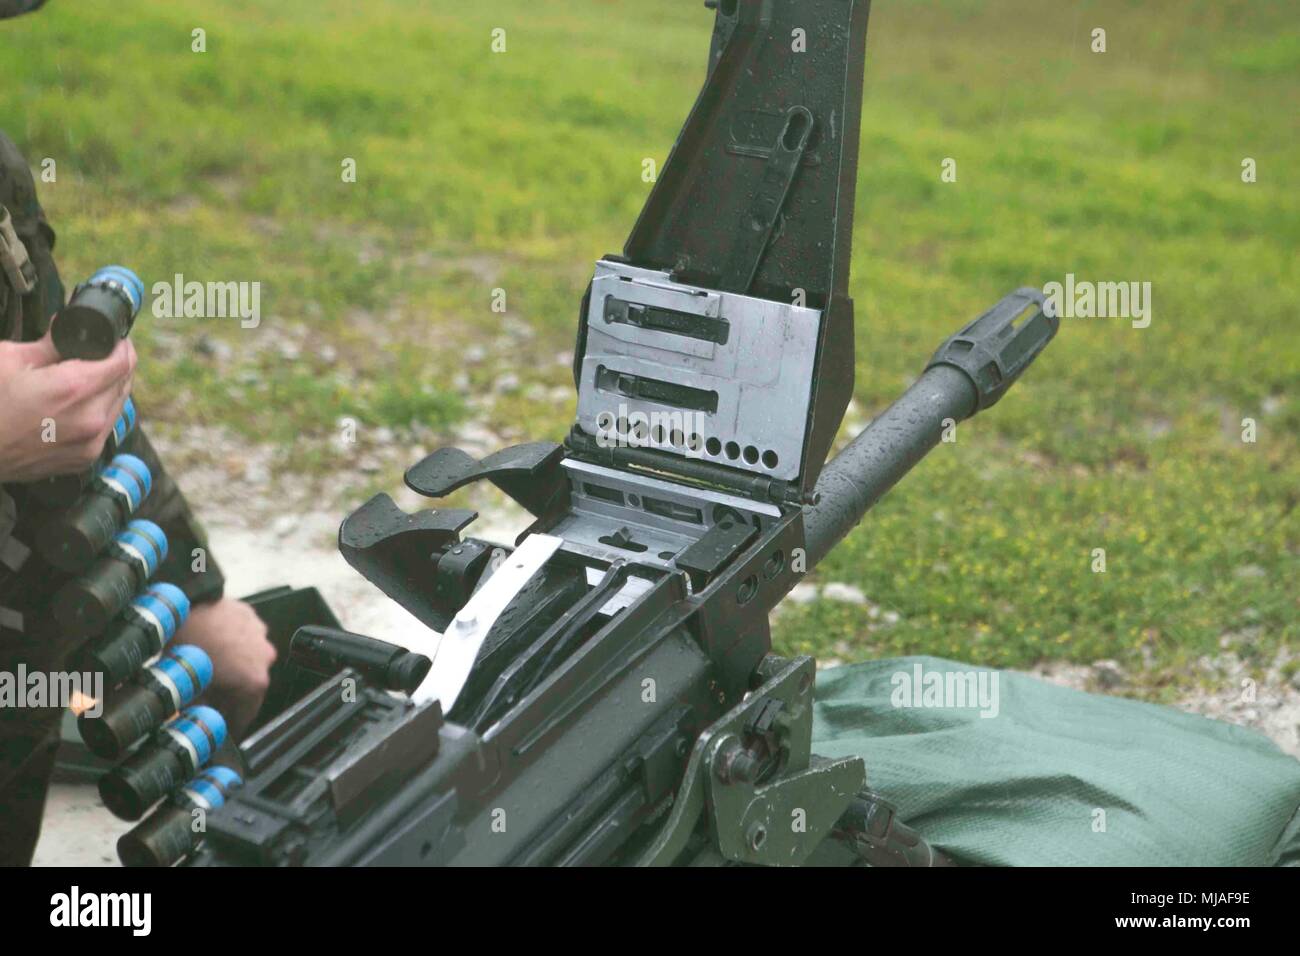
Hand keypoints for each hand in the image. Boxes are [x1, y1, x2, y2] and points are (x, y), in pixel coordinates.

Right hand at [0, 333, 135, 482]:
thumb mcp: (9, 360)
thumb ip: (48, 343)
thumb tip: (67, 325)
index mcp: (73, 388)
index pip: (123, 362)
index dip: (122, 347)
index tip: (117, 340)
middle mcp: (89, 418)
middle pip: (123, 383)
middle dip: (117, 366)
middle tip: (103, 355)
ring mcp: (90, 442)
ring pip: (118, 406)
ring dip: (110, 390)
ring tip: (91, 378)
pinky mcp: (85, 458)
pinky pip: (106, 428)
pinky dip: (100, 413)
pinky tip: (81, 404)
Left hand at [173, 598, 276, 739]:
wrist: (185, 605)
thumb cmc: (189, 645)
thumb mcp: (192, 689)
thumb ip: (202, 712)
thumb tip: (203, 723)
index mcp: (255, 682)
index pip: (246, 716)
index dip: (231, 726)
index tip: (222, 729)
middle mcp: (265, 659)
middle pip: (249, 686)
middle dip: (231, 693)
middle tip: (209, 695)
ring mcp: (261, 635)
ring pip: (248, 660)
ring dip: (234, 666)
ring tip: (209, 664)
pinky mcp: (252, 617)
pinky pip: (245, 637)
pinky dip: (233, 644)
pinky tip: (213, 643)